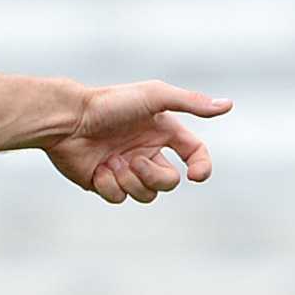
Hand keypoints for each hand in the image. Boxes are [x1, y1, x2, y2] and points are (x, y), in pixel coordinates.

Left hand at [44, 80, 230, 202]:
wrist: (68, 119)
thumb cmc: (110, 104)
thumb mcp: (155, 96)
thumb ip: (191, 102)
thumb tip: (227, 105)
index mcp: (162, 132)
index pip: (195, 154)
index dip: (201, 167)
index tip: (196, 175)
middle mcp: (147, 151)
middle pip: (169, 182)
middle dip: (154, 176)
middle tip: (134, 161)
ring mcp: (126, 169)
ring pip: (146, 195)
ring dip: (130, 181)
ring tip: (112, 163)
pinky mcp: (105, 183)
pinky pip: (119, 198)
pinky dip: (110, 185)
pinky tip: (97, 168)